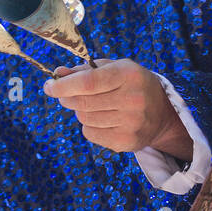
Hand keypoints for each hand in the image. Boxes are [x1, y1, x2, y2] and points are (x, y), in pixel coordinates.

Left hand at [43, 59, 193, 159]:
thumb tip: (58, 74)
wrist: (163, 113)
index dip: (64, 85)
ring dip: (81, 111)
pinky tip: (103, 119)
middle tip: (64, 94)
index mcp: (129, 75)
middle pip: (83, 102)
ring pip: (85, 119)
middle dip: (67, 98)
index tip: (49, 86)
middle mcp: (133, 99)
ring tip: (94, 106)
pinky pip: (91, 134)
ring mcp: (131, 123)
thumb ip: (85, 70)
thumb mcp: (114, 68)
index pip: (88, 82)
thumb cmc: (133, 85)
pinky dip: (89, 126)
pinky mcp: (127, 142)